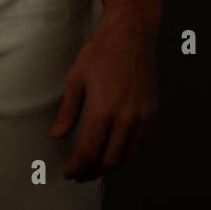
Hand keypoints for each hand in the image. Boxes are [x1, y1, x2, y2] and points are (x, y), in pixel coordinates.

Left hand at [49, 6, 159, 181]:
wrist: (132, 34)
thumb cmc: (102, 52)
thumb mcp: (76, 79)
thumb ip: (68, 111)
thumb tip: (57, 135)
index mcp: (103, 110)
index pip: (89, 152)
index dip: (77, 168)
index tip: (69, 173)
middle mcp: (126, 118)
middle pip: (110, 161)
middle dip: (93, 172)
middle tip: (81, 174)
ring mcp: (143, 117)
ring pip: (128, 155)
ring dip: (111, 165)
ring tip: (97, 166)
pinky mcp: (153, 112)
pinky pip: (143, 143)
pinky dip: (130, 153)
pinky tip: (119, 150)